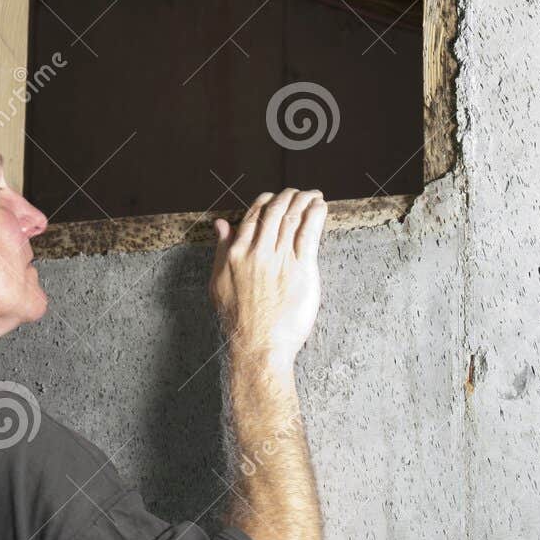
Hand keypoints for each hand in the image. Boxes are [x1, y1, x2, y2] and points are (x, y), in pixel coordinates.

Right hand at [209, 189, 326, 372]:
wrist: (258, 346)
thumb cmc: (238, 321)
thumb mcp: (218, 283)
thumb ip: (222, 250)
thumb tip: (221, 224)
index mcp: (236, 253)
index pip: (253, 215)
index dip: (266, 201)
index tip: (275, 197)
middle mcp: (258, 252)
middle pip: (275, 212)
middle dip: (289, 197)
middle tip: (299, 193)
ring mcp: (280, 259)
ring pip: (293, 218)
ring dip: (305, 201)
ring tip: (313, 195)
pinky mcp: (302, 269)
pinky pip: (309, 233)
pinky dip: (316, 215)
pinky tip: (320, 207)